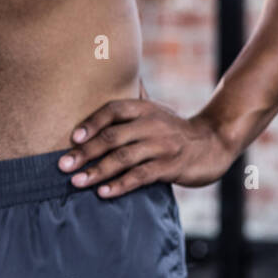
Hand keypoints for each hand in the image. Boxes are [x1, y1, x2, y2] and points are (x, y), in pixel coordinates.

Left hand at [58, 100, 239, 197]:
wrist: (213, 143)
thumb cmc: (173, 130)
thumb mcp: (154, 111)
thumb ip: (129, 105)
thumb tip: (103, 84)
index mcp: (144, 109)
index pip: (112, 110)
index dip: (91, 123)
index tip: (72, 138)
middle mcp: (152, 124)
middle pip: (113, 137)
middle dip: (85, 152)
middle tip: (63, 165)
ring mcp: (163, 145)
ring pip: (124, 158)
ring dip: (98, 171)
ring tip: (77, 182)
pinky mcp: (172, 166)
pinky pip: (141, 176)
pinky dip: (121, 185)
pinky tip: (104, 192)